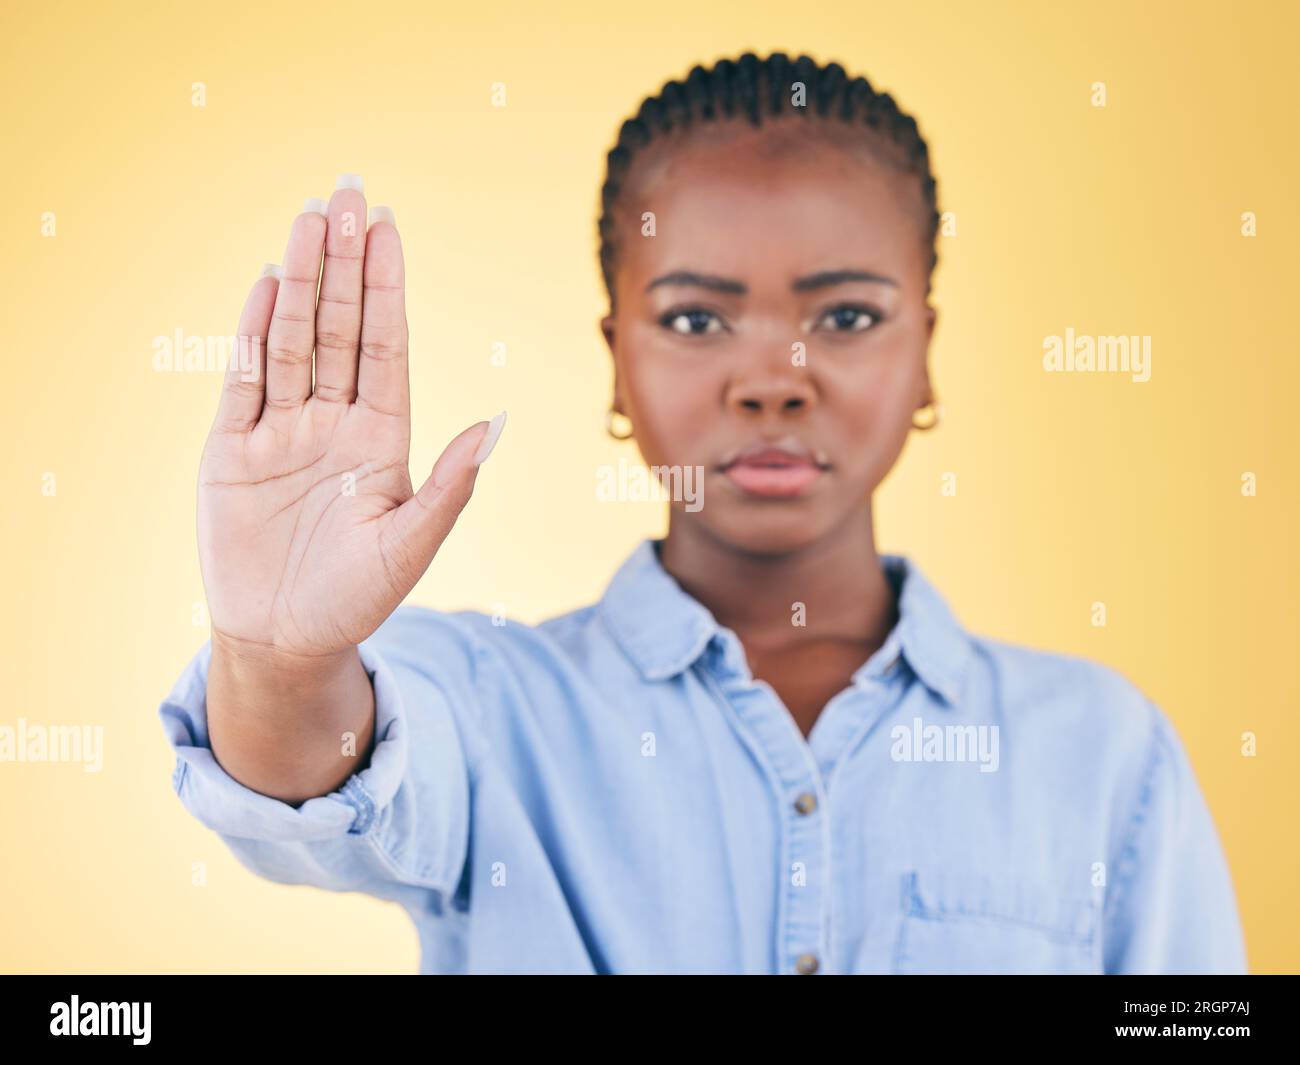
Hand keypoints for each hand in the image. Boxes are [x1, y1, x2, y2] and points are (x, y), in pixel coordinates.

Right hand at [197, 180, 503, 660]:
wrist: (285, 640)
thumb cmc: (357, 598)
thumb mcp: (412, 545)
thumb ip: (451, 484)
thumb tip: (499, 421)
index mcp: (382, 437)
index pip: (386, 345)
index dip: (387, 287)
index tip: (390, 229)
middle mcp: (334, 421)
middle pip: (340, 327)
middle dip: (345, 262)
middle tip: (349, 192)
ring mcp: (282, 431)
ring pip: (294, 340)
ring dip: (301, 280)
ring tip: (309, 218)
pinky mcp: (233, 449)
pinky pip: (245, 379)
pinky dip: (254, 330)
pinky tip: (266, 281)